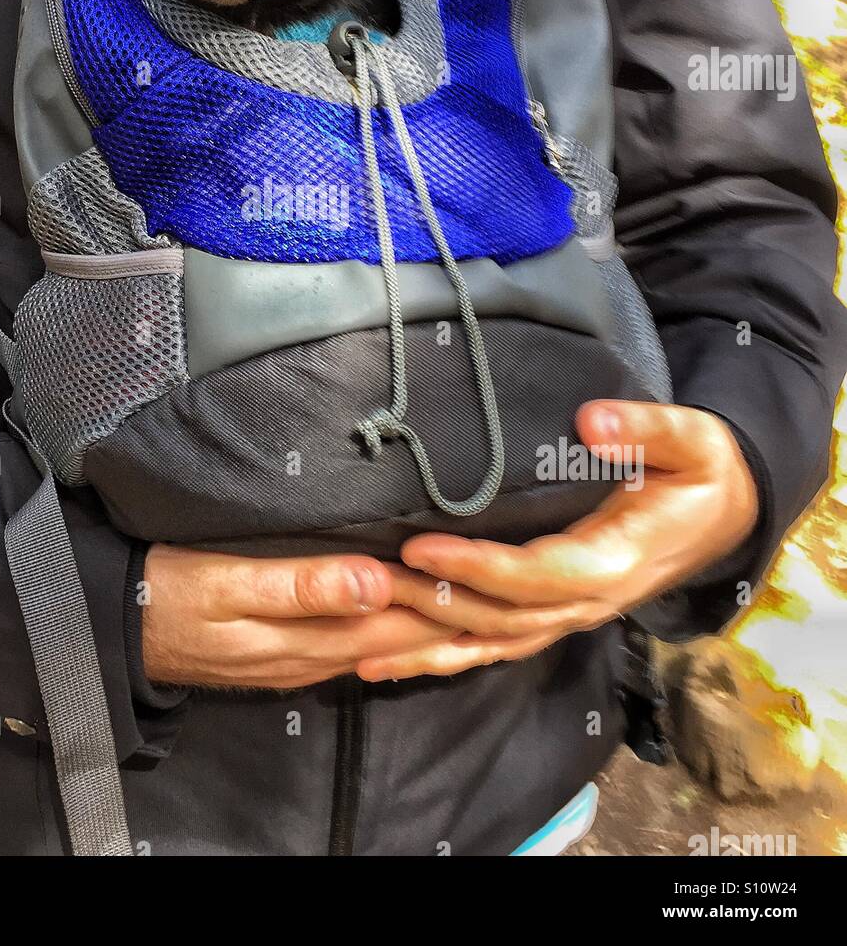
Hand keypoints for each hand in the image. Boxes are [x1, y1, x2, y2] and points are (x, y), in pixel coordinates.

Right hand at [142, 544, 462, 687]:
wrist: (117, 630)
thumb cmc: (168, 593)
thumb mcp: (226, 583)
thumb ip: (301, 584)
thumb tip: (375, 580)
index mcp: (309, 636)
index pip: (398, 615)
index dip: (443, 589)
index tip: (489, 558)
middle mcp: (317, 655)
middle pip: (401, 634)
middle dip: (450, 609)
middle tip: (503, 577)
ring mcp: (304, 660)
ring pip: (386, 643)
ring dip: (429, 621)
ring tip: (476, 596)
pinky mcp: (291, 655)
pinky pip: (360, 646)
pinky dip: (395, 630)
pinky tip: (411, 617)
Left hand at [357, 401, 759, 681]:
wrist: (723, 515)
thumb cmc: (701, 472)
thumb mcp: (692, 440)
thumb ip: (644, 429)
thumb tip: (590, 420)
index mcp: (614, 562)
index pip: (536, 574)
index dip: (478, 568)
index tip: (420, 549)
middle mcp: (587, 602)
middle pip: (500, 617)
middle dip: (432, 605)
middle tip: (366, 587)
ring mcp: (570, 616)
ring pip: (492, 643)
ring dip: (428, 647)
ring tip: (360, 649)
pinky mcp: (556, 616)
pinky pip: (496, 645)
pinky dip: (446, 657)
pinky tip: (395, 663)